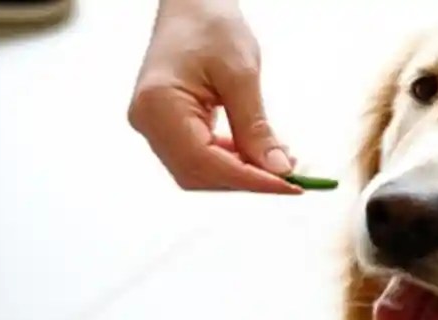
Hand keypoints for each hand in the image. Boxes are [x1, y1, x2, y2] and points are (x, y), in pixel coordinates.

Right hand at [128, 0, 300, 193]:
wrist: (191, 3)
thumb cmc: (211, 25)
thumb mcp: (241, 75)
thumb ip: (256, 127)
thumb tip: (278, 170)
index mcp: (158, 107)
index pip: (204, 162)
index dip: (249, 179)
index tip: (289, 185)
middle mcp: (147, 122)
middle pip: (198, 174)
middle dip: (246, 179)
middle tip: (290, 176)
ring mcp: (153, 126)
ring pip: (199, 171)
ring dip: (240, 172)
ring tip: (278, 162)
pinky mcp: (166, 126)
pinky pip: (198, 156)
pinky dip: (230, 160)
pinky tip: (256, 152)